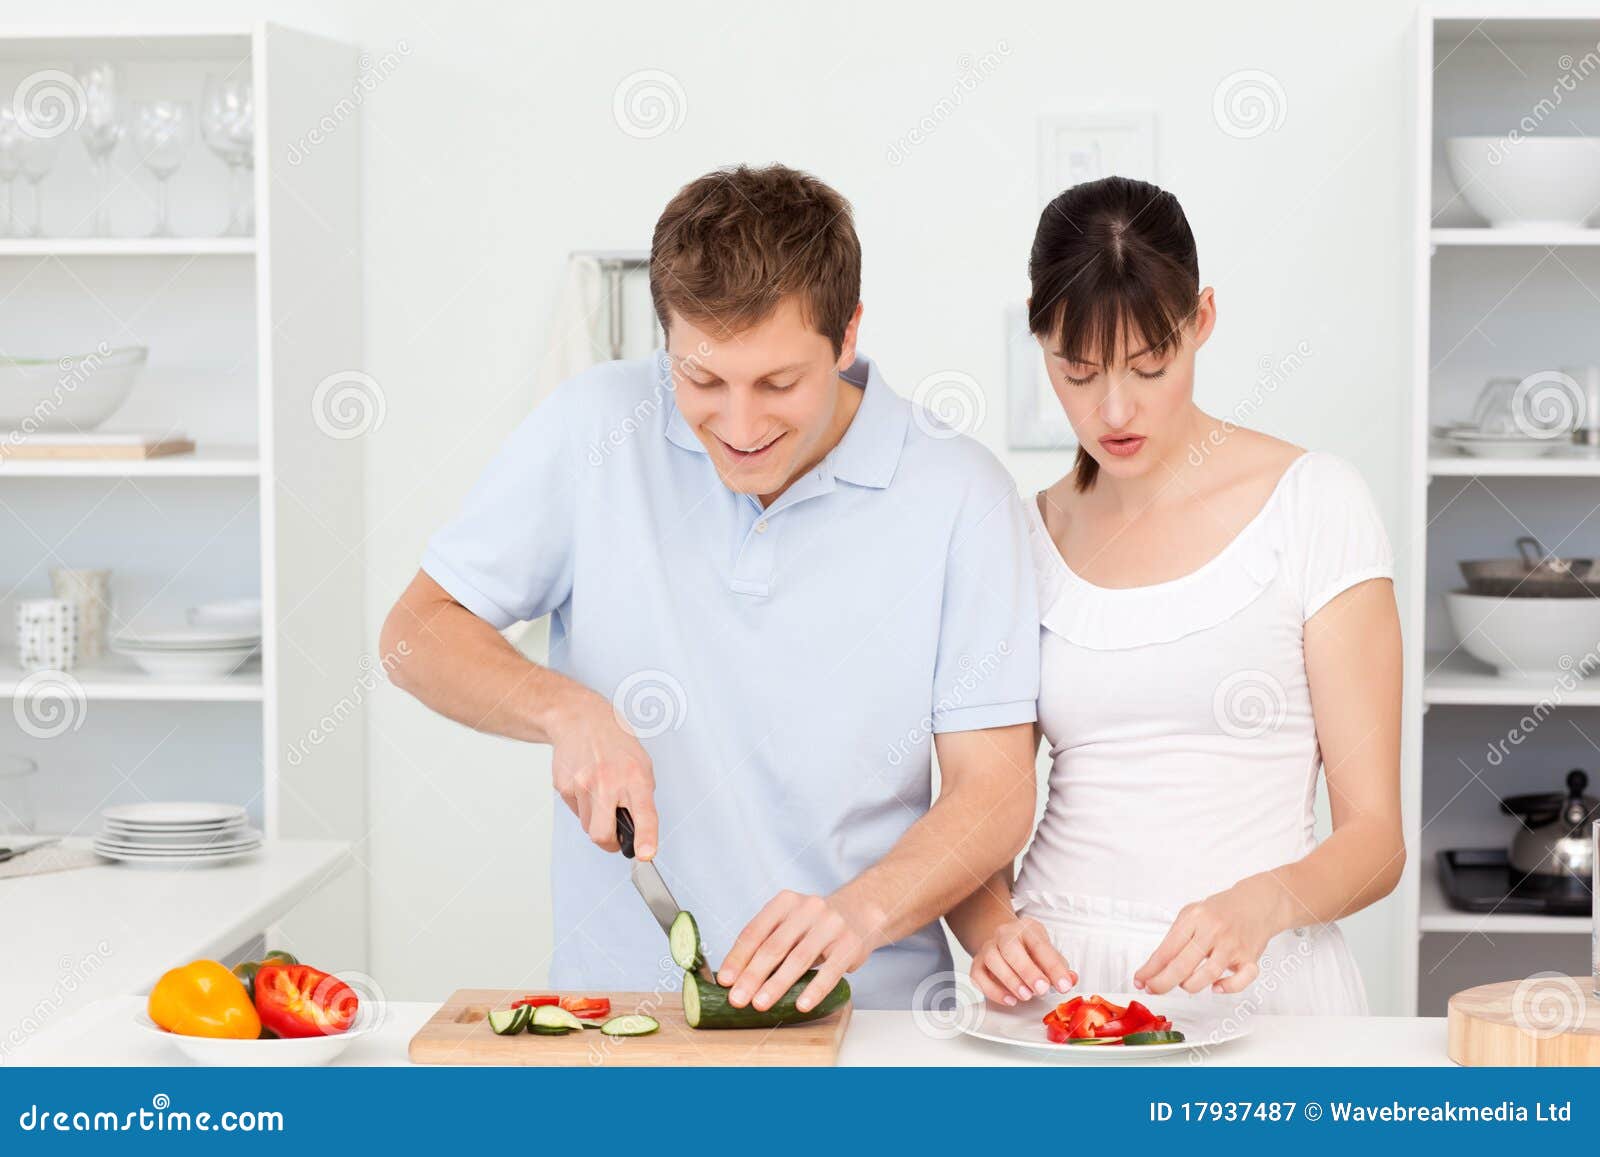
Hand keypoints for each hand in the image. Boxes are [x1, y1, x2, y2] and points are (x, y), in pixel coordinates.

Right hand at [548, 687, 658, 857]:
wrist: (580, 720)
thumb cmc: (615, 742)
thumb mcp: (641, 764)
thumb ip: (642, 797)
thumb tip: (640, 830)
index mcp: (635, 777)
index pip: (643, 814)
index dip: (645, 837)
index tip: (645, 854)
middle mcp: (608, 782)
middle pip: (602, 834)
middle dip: (609, 843)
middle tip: (616, 837)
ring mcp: (583, 785)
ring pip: (588, 827)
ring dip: (596, 821)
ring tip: (601, 796)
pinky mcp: (564, 786)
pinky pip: (576, 812)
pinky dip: (583, 806)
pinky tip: (586, 785)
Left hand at [717, 890, 883, 1013]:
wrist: (861, 912)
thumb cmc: (814, 925)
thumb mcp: (789, 922)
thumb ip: (766, 941)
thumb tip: (735, 978)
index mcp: (785, 902)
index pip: (755, 931)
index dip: (738, 957)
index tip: (725, 981)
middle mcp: (808, 908)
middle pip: (774, 946)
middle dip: (753, 976)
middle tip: (737, 1000)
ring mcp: (831, 925)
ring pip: (799, 958)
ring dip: (777, 985)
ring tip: (760, 1005)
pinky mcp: (850, 944)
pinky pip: (830, 970)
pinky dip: (814, 990)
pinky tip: (801, 1005)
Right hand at [969, 917, 1076, 1006]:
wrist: (1004, 942)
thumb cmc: (1029, 951)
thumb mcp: (1048, 954)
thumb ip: (1059, 968)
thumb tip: (1070, 979)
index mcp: (1027, 929)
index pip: (1040, 945)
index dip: (1053, 966)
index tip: (1064, 984)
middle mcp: (1004, 934)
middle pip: (1010, 948)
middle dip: (1027, 970)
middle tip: (1042, 989)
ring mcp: (988, 948)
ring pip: (992, 960)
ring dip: (1010, 980)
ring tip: (1026, 996)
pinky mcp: (976, 964)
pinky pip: (978, 976)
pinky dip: (993, 990)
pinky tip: (1010, 999)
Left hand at [1133, 877, 1283, 995]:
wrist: (1257, 902)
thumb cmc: (1221, 910)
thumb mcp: (1192, 913)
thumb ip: (1176, 938)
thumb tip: (1155, 967)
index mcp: (1194, 918)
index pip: (1166, 949)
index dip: (1150, 969)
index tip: (1140, 981)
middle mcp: (1213, 931)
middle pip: (1182, 965)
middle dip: (1162, 983)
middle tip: (1153, 989)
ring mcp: (1233, 945)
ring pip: (1207, 975)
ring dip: (1190, 986)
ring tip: (1184, 984)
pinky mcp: (1251, 958)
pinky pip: (1240, 981)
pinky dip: (1227, 988)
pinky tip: (1216, 987)